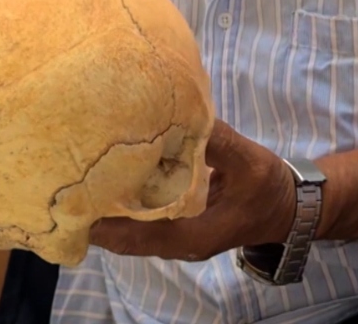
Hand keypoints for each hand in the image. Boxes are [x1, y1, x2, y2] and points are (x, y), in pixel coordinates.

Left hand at [89, 121, 296, 261]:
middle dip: (97, 218)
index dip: (107, 226)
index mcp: (194, 234)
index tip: (79, 205)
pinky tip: (112, 179)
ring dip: (108, 212)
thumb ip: (220, 143)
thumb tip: (189, 115)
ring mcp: (177, 235)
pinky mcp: (178, 224)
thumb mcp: (250, 163)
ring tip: (81, 181)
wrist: (288, 208)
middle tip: (68, 187)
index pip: (140, 236)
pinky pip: (143, 221)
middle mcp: (179, 241)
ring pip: (132, 232)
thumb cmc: (269, 189)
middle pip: (126, 238)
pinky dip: (125, 205)